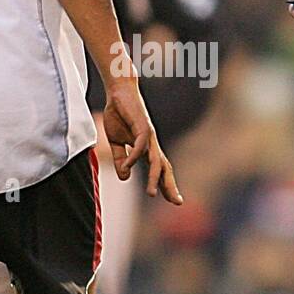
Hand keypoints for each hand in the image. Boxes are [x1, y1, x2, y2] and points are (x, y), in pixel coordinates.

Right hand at [102, 78, 182, 203]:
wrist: (118, 91)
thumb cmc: (119, 114)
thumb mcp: (116, 141)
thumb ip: (121, 159)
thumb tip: (124, 177)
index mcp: (147, 148)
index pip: (160, 169)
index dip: (166, 184)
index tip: (173, 200)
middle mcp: (152, 143)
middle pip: (164, 167)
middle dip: (170, 185)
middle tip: (177, 202)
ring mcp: (148, 135)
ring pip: (155, 160)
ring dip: (155, 178)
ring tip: (152, 194)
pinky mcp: (142, 125)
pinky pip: (140, 146)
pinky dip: (134, 157)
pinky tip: (128, 166)